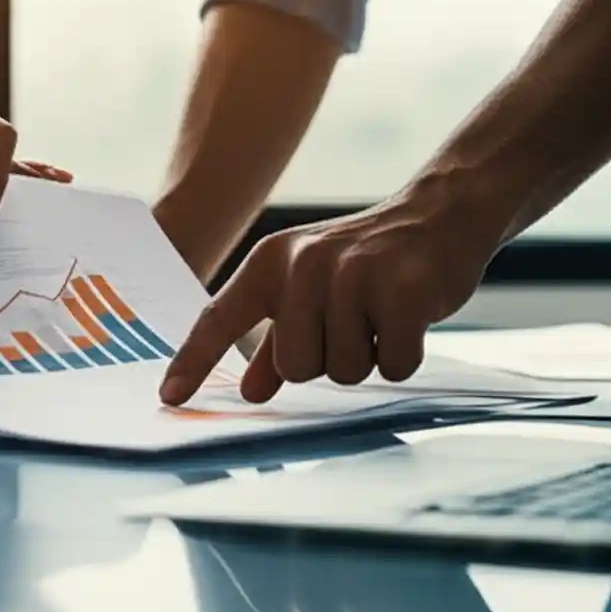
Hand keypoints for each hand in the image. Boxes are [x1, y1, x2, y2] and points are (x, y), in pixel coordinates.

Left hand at [160, 191, 501, 405]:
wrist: (441, 213)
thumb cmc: (370, 259)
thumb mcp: (312, 287)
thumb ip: (277, 338)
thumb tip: (250, 390)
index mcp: (271, 262)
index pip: (219, 318)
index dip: (192, 361)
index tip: (168, 397)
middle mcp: (304, 265)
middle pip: (296, 368)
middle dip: (327, 361)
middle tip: (354, 323)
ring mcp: (353, 276)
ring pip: (344, 372)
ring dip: (369, 357)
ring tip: (382, 314)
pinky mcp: (401, 292)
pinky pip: (391, 366)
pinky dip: (403, 355)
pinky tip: (411, 317)